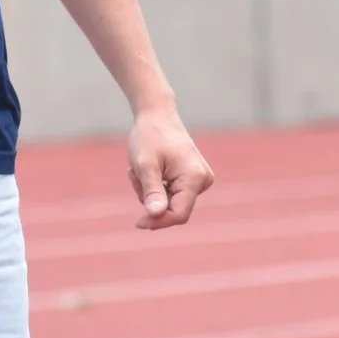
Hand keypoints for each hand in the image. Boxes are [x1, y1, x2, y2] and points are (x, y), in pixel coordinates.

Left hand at [125, 108, 213, 229]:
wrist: (157, 115)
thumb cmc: (149, 136)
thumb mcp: (145, 165)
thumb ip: (152, 191)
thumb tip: (156, 215)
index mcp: (194, 177)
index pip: (179, 214)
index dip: (158, 222)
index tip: (138, 223)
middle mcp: (203, 180)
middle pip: (175, 210)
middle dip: (152, 199)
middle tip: (135, 176)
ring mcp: (200, 179)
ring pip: (171, 203)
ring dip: (151, 192)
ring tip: (140, 170)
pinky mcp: (193, 178)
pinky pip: (173, 194)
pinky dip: (156, 186)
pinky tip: (150, 169)